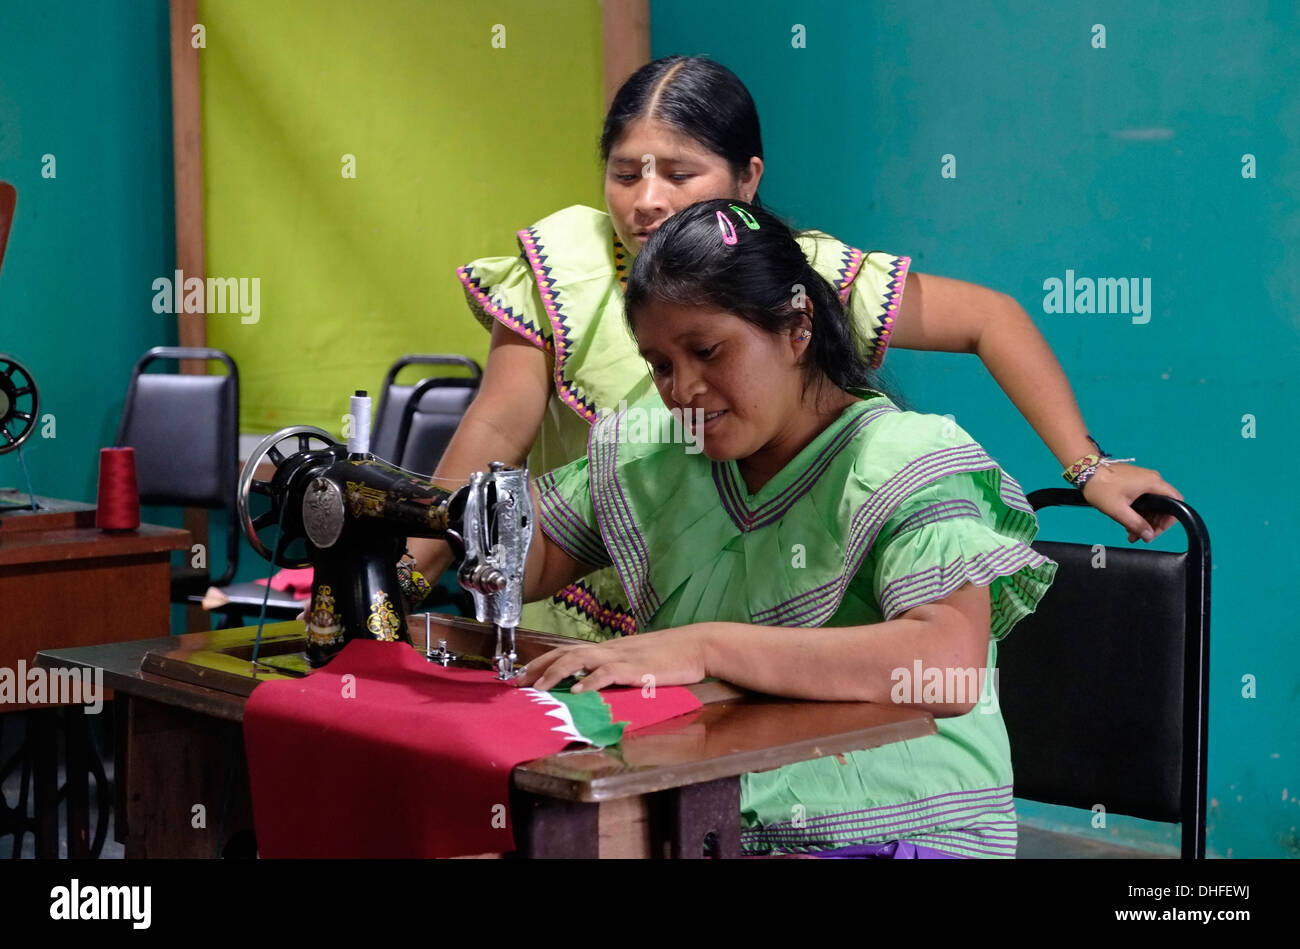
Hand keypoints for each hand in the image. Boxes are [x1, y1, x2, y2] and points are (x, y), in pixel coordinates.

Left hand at [514, 626, 711, 692]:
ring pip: (580, 659)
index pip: (567, 651)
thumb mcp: (637, 661)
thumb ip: (616, 669)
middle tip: (517, 683)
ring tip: (540, 688)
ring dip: (557, 673)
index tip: (522, 676)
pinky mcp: (636, 668)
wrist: (697, 645)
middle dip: (539, 668)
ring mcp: (622, 657)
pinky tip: (578, 692)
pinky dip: (591, 682)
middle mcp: (609, 649)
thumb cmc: (670, 656)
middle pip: (565, 653)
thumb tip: (593, 682)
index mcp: (608, 649)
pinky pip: (608, 673)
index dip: (542, 663)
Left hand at [1079, 463, 1183, 542]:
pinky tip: (1128, 523)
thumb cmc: (1101, 487)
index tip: (1155, 532)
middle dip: (1153, 523)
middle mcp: (1152, 479)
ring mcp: (1143, 479)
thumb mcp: (1118, 510)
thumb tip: (1148, 535)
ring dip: (1144, 520)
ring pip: (1153, 504)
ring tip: (1131, 533)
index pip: (1176, 502)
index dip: (1169, 520)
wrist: (1085, 471)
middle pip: (1164, 505)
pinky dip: (1139, 512)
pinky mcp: (1135, 481)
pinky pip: (1144, 499)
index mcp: (1152, 483)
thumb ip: (1136, 524)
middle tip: (1142, 536)